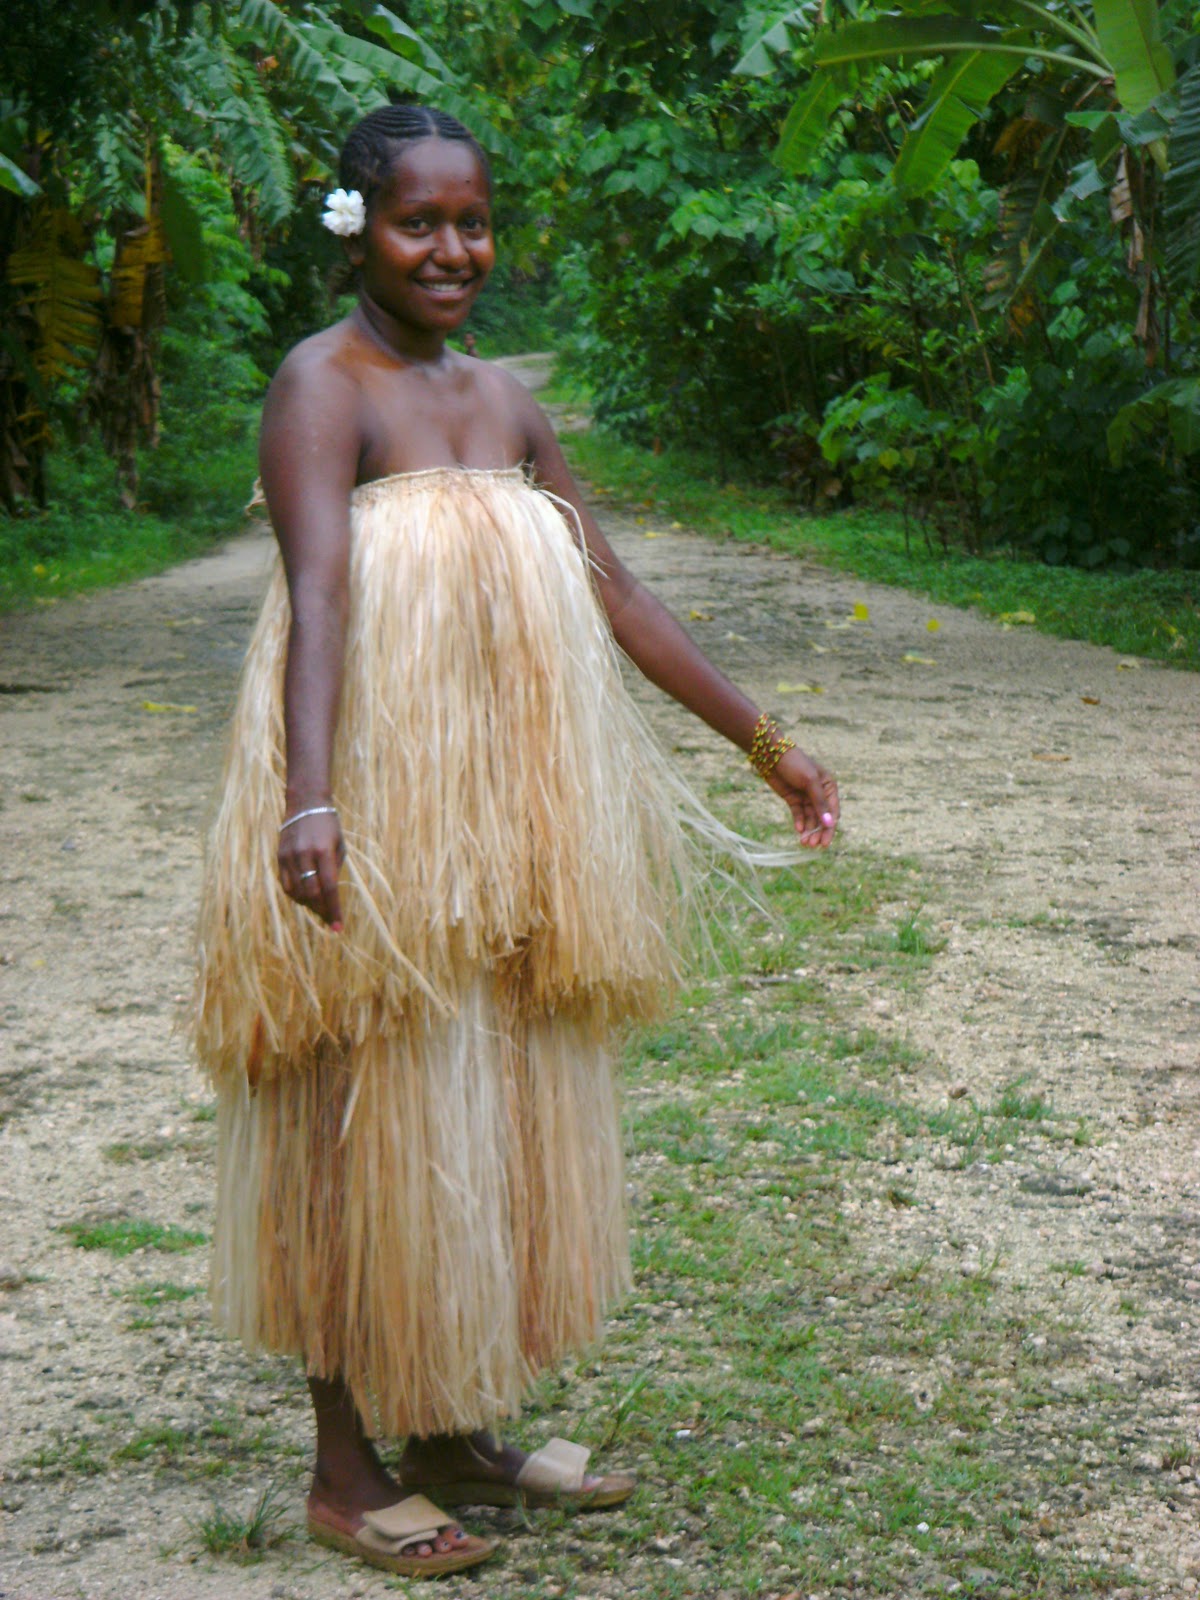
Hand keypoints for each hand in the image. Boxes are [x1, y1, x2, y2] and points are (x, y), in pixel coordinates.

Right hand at [277, 807, 345, 930]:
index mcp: (324, 851)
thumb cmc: (328, 825)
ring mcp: (289, 856)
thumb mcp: (339, 845)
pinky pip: (285, 884)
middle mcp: (304, 855)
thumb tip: (331, 894)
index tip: (338, 926)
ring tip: (318, 908)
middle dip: (322, 910)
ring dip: (308, 905)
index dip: (334, 909)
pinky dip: (295, 895)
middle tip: (330, 919)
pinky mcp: (280, 856)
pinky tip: (304, 897)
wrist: (305, 804)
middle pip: (311, 893)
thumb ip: (335, 869)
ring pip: (296, 892)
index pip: (329, 888)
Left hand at [766, 747, 838, 848]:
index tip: (825, 842)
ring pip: (810, 818)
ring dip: (809, 830)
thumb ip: (820, 803)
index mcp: (829, 787)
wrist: (771, 756)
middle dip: (818, 831)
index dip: (830, 827)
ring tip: (804, 842)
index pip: (833, 811)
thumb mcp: (810, 782)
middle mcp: (819, 793)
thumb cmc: (795, 764)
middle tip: (812, 845)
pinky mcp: (793, 799)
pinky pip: (799, 814)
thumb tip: (830, 823)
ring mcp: (806, 797)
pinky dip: (799, 822)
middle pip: (821, 817)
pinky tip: (798, 830)